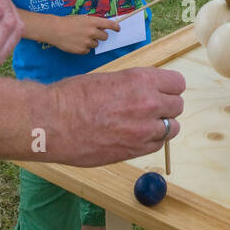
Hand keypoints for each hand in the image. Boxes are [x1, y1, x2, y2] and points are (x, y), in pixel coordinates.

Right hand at [44, 67, 185, 164]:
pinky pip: (157, 145)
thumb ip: (134, 86)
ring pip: (172, 128)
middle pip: (178, 106)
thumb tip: (147, 92)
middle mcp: (148, 103)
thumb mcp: (109, 78)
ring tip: (143, 125)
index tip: (162, 92)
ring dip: (161, 126)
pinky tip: (135, 137)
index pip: (178, 83)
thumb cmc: (73, 96)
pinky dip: (151, 142)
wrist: (52, 121)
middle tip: (150, 110)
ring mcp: (143, 129)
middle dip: (166, 107)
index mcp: (142, 80)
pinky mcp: (134, 150)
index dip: (169, 88)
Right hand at [50, 13, 121, 54]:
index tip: (118, 29)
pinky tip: (76, 43)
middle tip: (92, 34)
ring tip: (80, 37)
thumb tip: (103, 27)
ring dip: (91, 41)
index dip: (115, 27)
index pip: (109, 25)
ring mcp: (87, 42)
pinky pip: (88, 50)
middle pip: (105, 36)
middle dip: (101, 35)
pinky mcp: (82, 50)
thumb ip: (93, 23)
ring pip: (96, 44)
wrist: (54, 30)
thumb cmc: (67, 22)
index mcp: (92, 22)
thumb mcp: (82, 18)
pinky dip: (84, 47)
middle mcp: (92, 32)